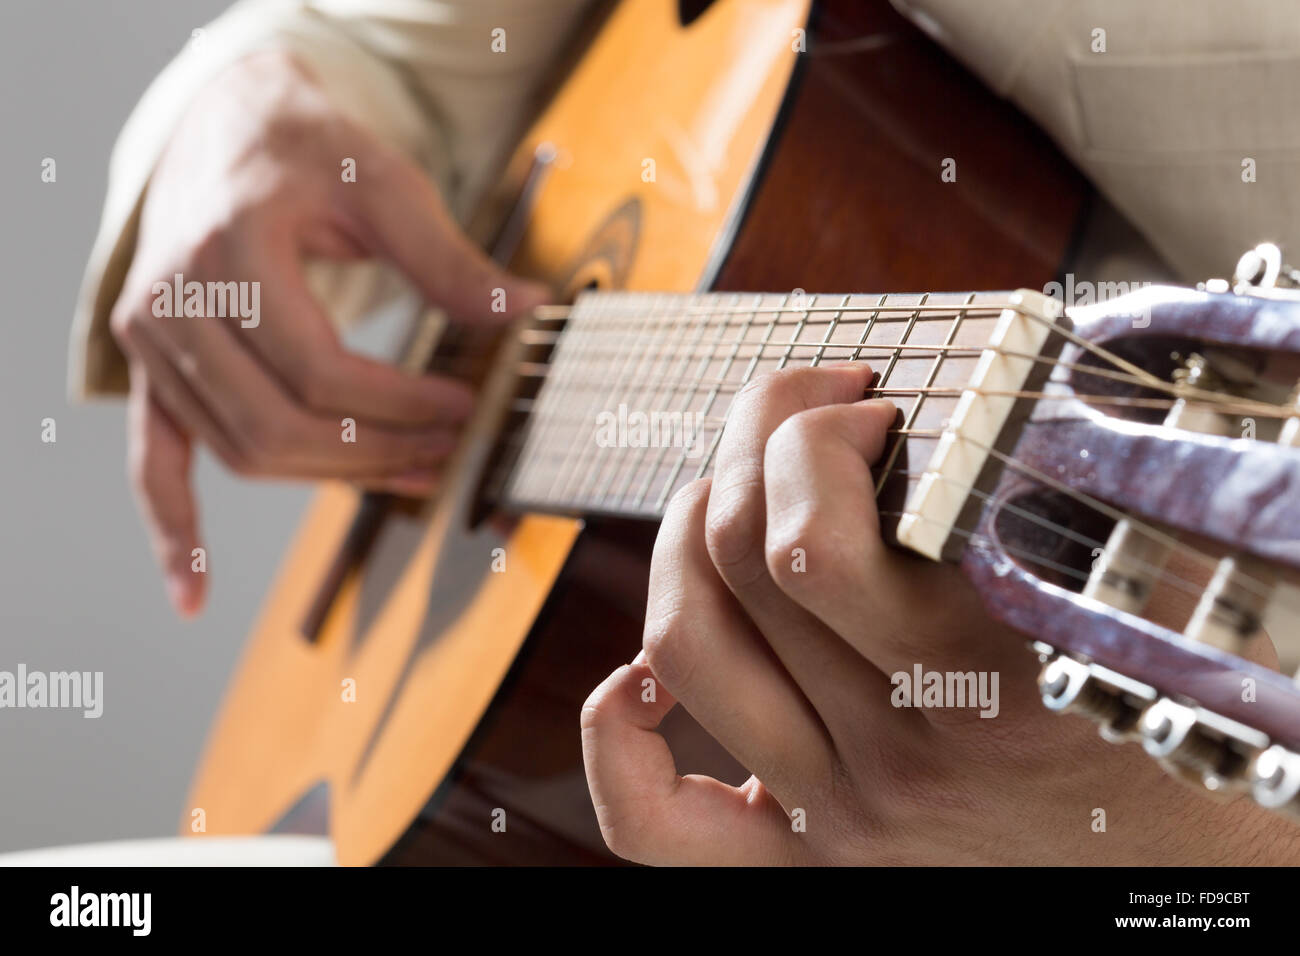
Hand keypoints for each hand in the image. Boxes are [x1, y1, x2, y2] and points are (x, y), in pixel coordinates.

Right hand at [110, 51, 547, 616]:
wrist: (227, 127)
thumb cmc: (309, 151)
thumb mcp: (384, 184)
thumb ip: (449, 258)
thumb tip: (529, 312)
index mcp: (228, 253)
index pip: (319, 371)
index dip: (401, 405)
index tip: (467, 408)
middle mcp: (171, 304)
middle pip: (277, 425)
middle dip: (374, 453)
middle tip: (451, 450)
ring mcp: (151, 344)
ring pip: (241, 451)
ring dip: (327, 481)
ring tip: (413, 477)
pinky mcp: (151, 370)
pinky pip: (153, 463)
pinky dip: (171, 530)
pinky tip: (190, 594)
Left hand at [582, 364, 1297, 864]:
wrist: (1181, 887)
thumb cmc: (1174, 732)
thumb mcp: (1145, 613)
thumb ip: (1070, 512)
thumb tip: (991, 396)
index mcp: (987, 679)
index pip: (810, 532)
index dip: (813, 428)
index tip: (874, 405)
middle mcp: (895, 748)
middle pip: (736, 553)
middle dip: (752, 436)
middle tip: (810, 410)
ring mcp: (837, 813)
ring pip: (685, 642)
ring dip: (684, 530)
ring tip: (732, 492)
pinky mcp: (804, 868)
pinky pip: (654, 825)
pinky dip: (614, 735)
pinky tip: (642, 677)